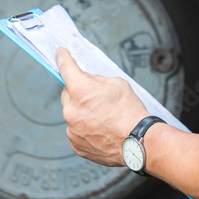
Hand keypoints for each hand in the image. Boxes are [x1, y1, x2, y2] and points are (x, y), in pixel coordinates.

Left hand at [57, 48, 148, 166]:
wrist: (138, 141)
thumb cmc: (130, 112)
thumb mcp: (117, 84)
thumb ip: (96, 80)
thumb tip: (86, 80)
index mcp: (80, 90)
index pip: (66, 69)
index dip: (63, 59)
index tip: (59, 54)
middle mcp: (71, 110)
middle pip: (67, 94)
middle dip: (78, 92)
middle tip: (95, 96)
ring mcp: (72, 129)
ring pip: (72, 114)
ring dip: (81, 112)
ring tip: (102, 118)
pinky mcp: (75, 144)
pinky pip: (75, 130)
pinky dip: (84, 128)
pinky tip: (100, 130)